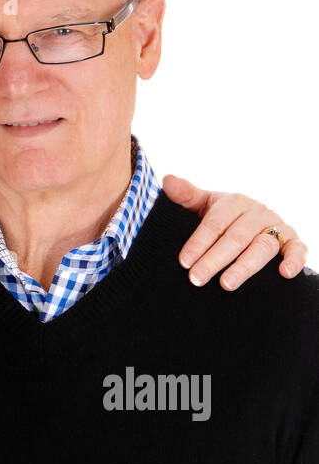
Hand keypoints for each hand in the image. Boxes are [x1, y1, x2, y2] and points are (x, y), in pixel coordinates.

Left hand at [162, 174, 307, 289]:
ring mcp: (276, 226)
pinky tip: (284, 274)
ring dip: (245, 266)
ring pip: (262, 247)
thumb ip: (186, 195)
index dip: (198, 242)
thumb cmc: (223, 216)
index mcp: (234, 201)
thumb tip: (167, 180)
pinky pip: (297, 249)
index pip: (214, 224)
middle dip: (214, 260)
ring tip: (227, 284)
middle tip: (197, 278)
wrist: (250, 220)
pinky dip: (294, 260)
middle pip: (235, 238)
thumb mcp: (203, 204)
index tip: (184, 261)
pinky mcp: (292, 240)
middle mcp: (257, 212)